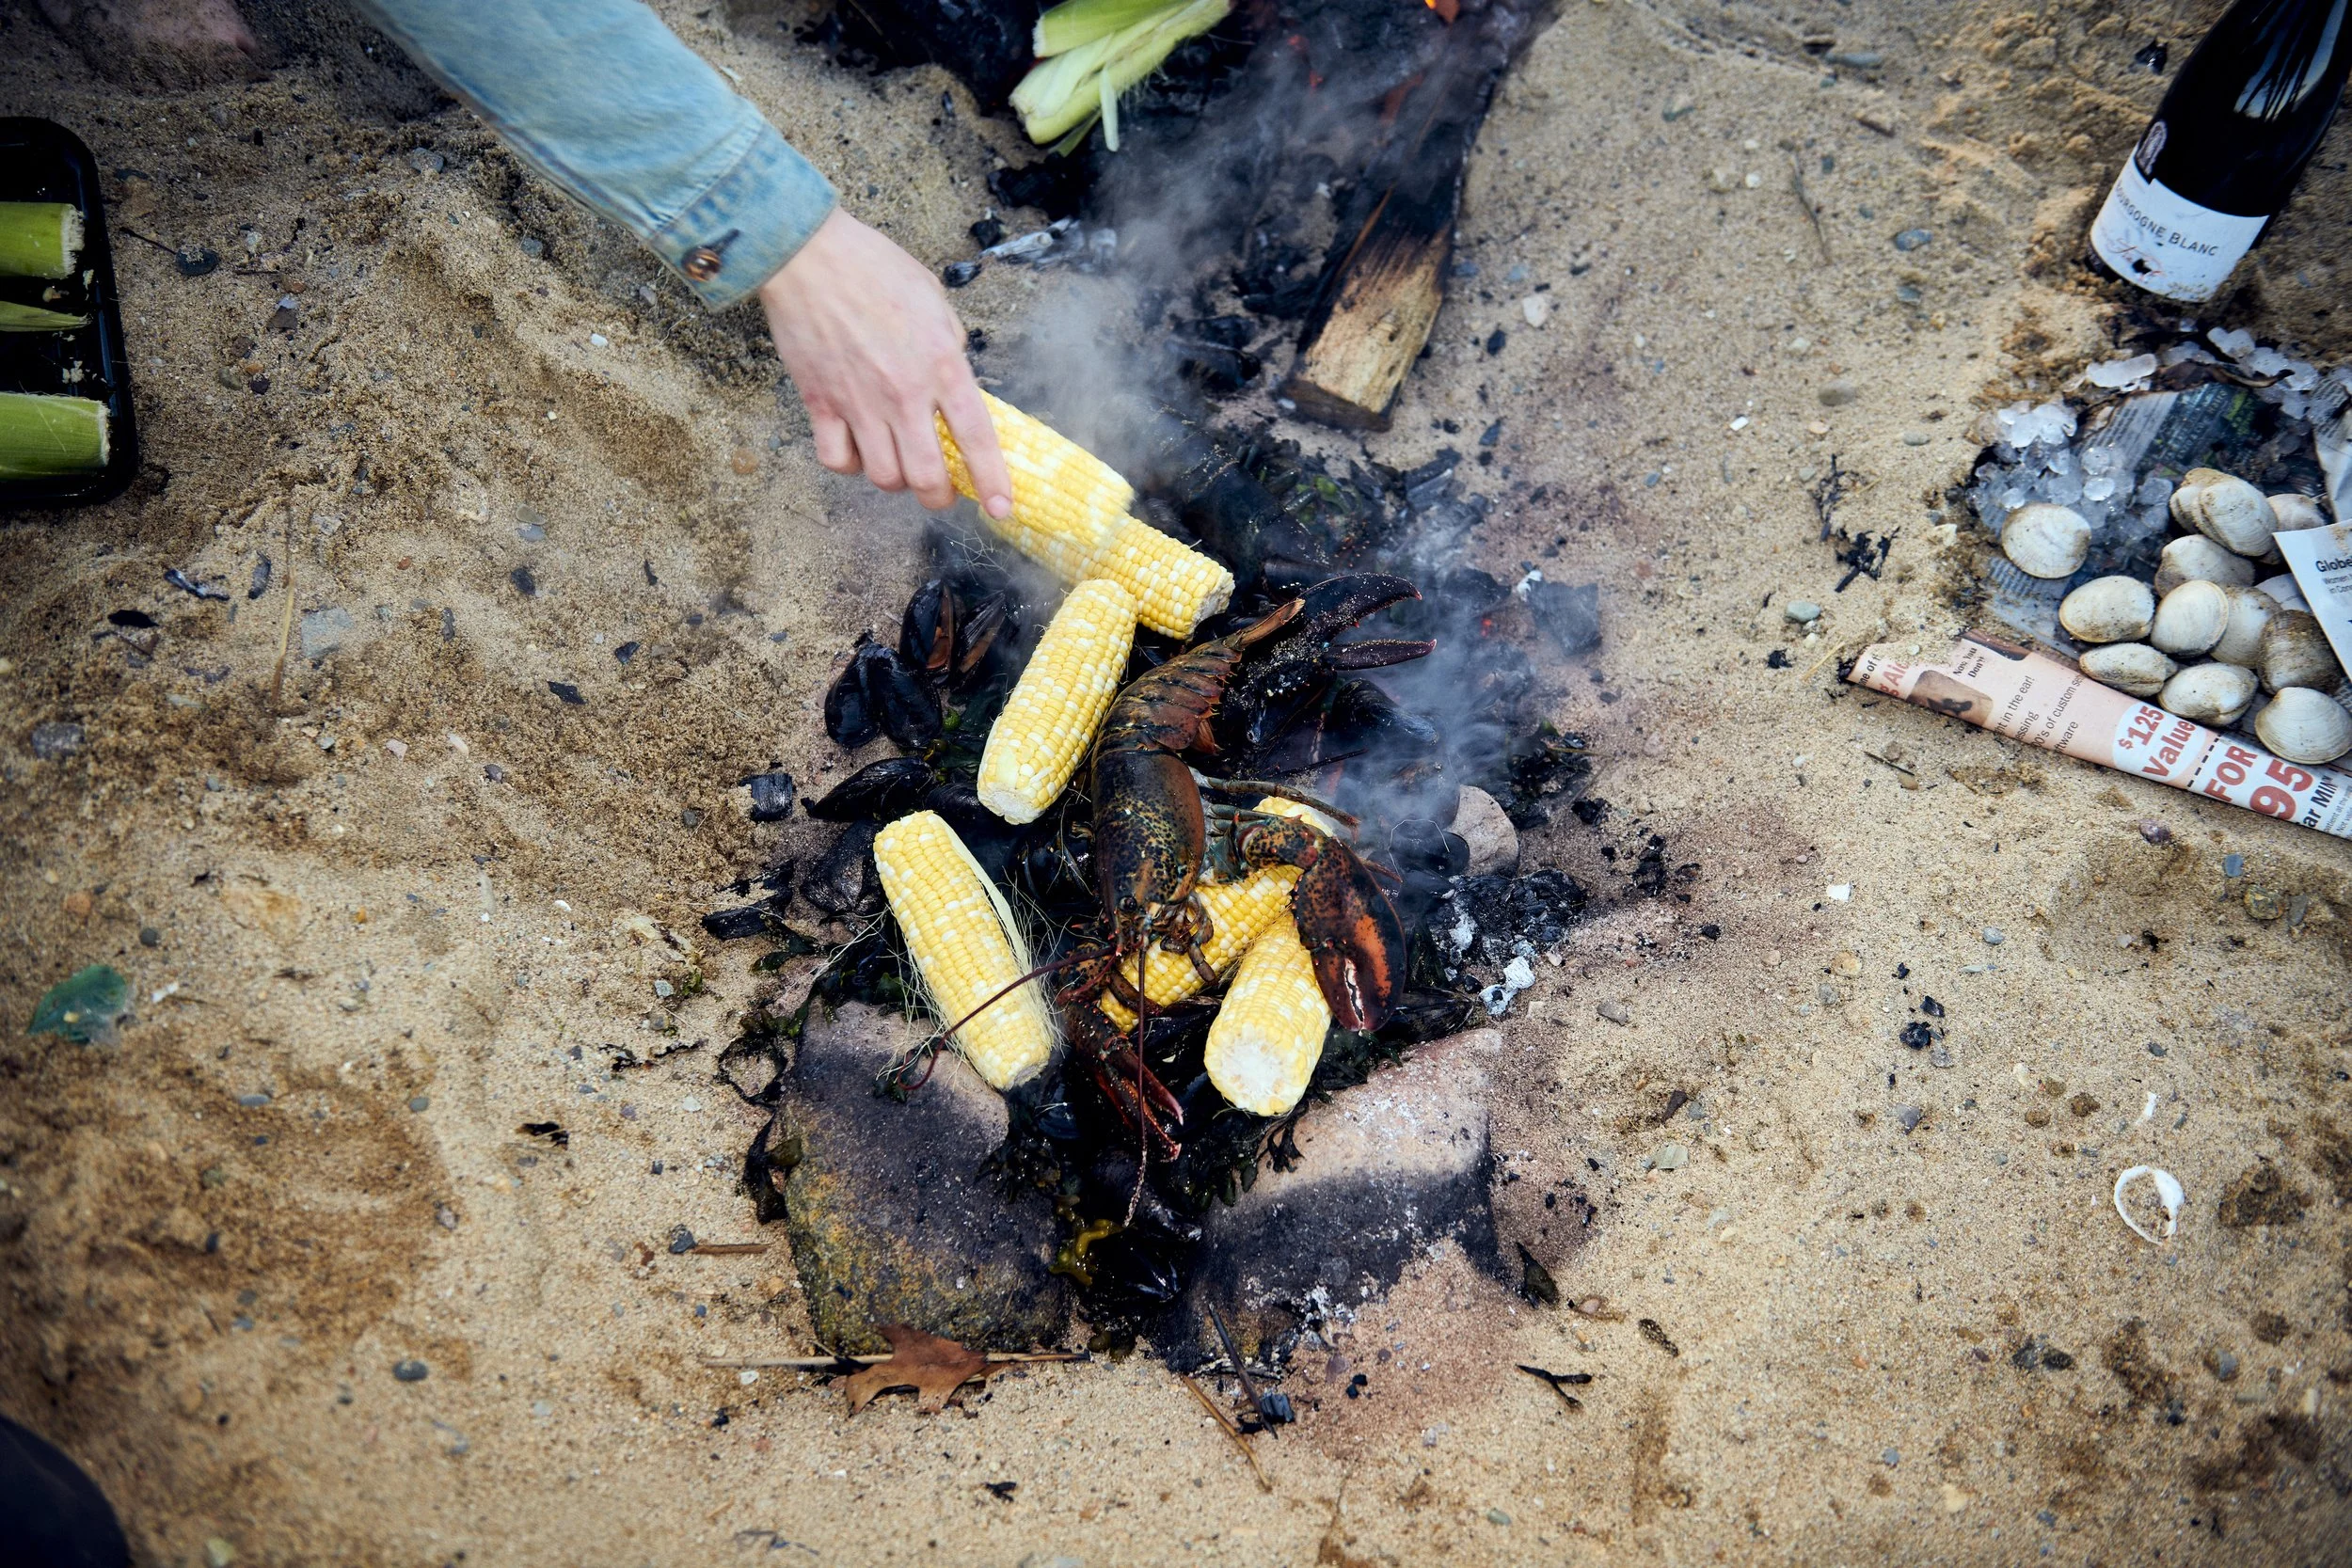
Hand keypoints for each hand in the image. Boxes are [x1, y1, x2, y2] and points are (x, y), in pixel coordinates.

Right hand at [758, 209, 1011, 518]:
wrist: (811, 255)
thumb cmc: (875, 268)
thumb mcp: (936, 303)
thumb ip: (951, 348)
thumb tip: (954, 383)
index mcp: (942, 365)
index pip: (976, 438)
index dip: (992, 480)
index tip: (1001, 508)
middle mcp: (904, 393)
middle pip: (927, 477)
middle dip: (939, 496)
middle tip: (940, 489)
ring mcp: (859, 403)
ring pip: (884, 477)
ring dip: (896, 480)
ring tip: (897, 461)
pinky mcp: (820, 403)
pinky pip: (836, 460)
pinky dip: (849, 464)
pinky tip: (856, 448)